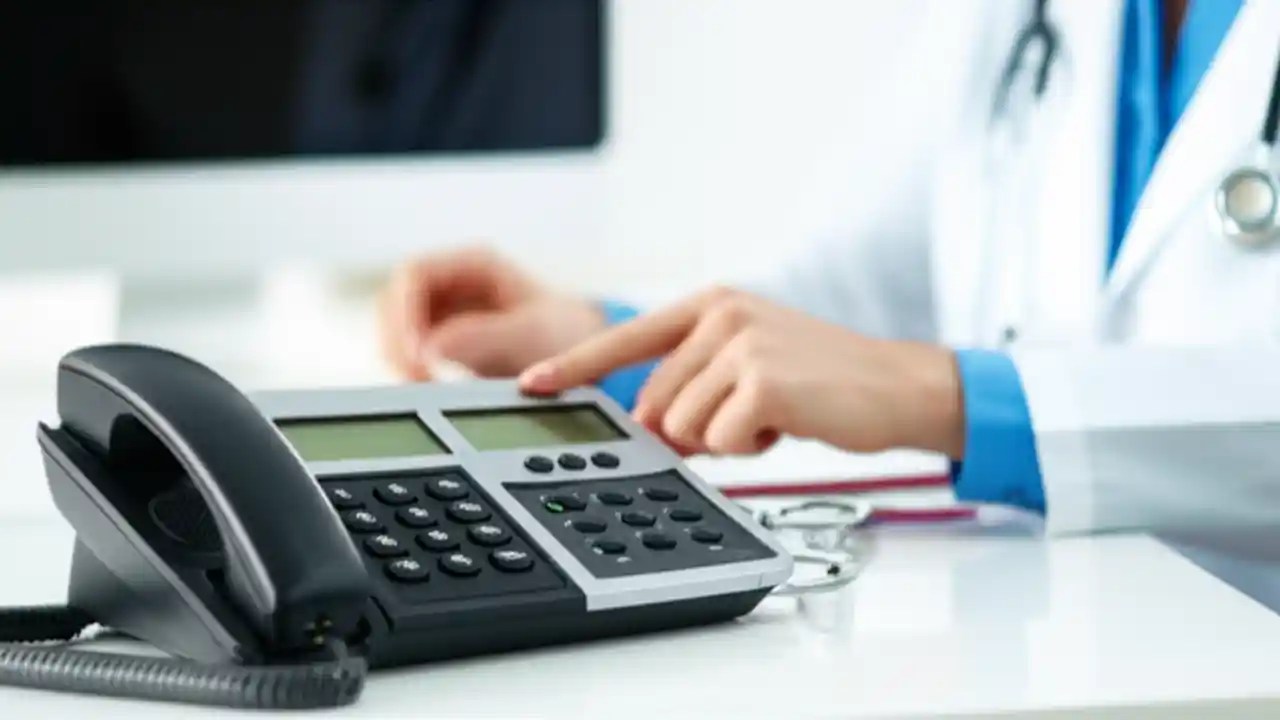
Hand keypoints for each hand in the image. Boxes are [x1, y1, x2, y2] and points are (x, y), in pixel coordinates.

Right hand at [378, 246, 605, 379]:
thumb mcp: (529, 334)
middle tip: (412, 376)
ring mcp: (447, 312)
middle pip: (396, 301)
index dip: (404, 311)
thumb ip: (480, 337)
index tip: (412, 352)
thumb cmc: (568, 335)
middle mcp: (455, 283)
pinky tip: (425, 388)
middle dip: (397, 338)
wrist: (591, 359)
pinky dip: (410, 370)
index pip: (413, 274)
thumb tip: (429, 347)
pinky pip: (410, 352)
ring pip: (398, 328)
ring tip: (419, 385)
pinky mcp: (445, 343)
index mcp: (473, 265)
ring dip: (399, 356)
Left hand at [518, 287, 964, 456]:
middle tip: (746, 416)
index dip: (574, 367)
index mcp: (711, 306)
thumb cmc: (822, 381)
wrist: (894, 386)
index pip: (626, 340)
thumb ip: (693, 381)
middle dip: (690, 429)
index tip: (532, 384)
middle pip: (653, 403)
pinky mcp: (762, 379)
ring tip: (772, 414)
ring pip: (682, 428)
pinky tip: (787, 423)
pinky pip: (720, 442)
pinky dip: (750, 448)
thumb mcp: (749, 364)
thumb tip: (648, 426)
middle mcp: (720, 315)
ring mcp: (740, 343)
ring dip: (724, 439)